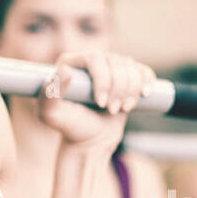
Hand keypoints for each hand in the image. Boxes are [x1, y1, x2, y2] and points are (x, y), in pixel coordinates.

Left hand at [36, 50, 155, 148]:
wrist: (90, 139)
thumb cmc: (69, 127)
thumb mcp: (51, 115)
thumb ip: (49, 95)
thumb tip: (65, 70)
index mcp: (70, 62)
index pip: (95, 57)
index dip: (103, 79)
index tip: (101, 103)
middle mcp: (91, 60)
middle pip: (116, 62)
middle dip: (118, 89)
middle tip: (111, 110)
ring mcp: (110, 66)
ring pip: (131, 67)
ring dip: (130, 92)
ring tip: (119, 109)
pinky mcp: (127, 75)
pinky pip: (143, 71)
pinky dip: (146, 83)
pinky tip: (143, 95)